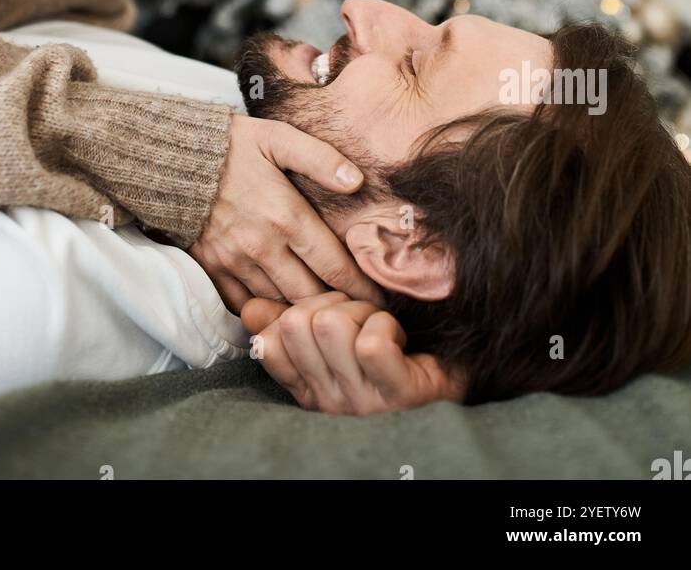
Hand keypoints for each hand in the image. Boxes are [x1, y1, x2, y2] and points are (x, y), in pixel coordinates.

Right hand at [189, 114, 384, 311]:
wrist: (171, 156)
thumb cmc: (231, 145)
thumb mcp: (278, 137)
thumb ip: (320, 159)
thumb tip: (357, 182)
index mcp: (286, 216)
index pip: (334, 266)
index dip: (362, 290)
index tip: (381, 304)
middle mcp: (262, 247)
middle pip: (311, 295)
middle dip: (338, 309)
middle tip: (359, 317)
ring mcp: (235, 263)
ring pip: (280, 305)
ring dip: (303, 314)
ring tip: (326, 319)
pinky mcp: (213, 270)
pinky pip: (245, 307)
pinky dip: (266, 314)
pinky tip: (283, 313)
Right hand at [241, 292, 464, 414]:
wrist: (453, 390)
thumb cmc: (391, 361)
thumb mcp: (334, 347)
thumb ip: (290, 326)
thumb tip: (250, 309)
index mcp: (308, 388)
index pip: (268, 344)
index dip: (291, 312)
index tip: (323, 312)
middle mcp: (328, 399)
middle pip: (295, 323)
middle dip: (330, 302)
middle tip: (358, 317)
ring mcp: (361, 401)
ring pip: (331, 325)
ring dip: (360, 311)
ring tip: (379, 326)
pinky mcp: (397, 394)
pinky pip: (371, 343)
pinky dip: (386, 325)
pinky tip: (399, 338)